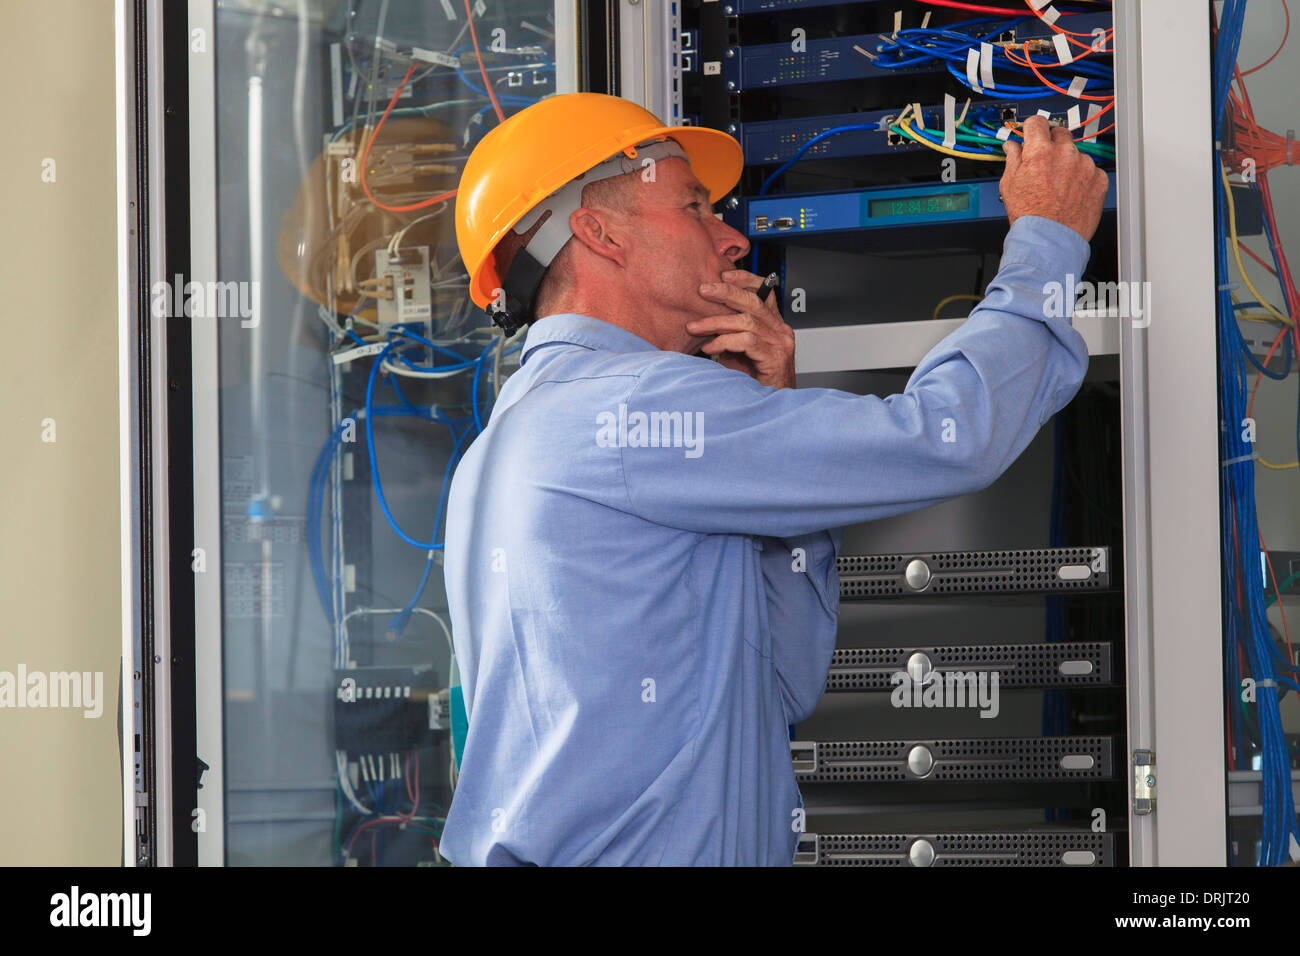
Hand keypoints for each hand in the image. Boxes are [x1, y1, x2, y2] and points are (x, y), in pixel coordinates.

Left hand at [687, 271, 796, 388]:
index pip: (764, 292)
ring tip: (695, 327)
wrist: (770, 405)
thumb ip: (729, 331)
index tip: (724, 274)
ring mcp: (780, 343)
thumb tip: (701, 318)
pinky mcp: (775, 358)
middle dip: (726, 293)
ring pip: (746, 321)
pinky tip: (710, 347)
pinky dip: (724, 341)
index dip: (745, 280)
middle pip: (753, 301)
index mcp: (774, 324)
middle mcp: (780, 330)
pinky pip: (747, 341)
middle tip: (702, 290)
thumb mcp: (739, 349)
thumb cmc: (754, 379)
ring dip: (716, 322)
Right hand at [999, 114, 1108, 241]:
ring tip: (1059, 186)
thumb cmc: (1029, 216)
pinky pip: (1091, 170)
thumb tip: (1012, 147)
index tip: (1032, 134)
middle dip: (1052, 144)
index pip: (1037, 122)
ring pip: (1076, 153)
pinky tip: (1071, 193)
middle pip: (1060, 133)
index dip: (1032, 129)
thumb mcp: (1009, 184)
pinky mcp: (1099, 179)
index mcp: (1040, 152)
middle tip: (1045, 163)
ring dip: (1069, 163)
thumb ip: (1012, 159)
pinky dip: (1083, 178)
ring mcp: (1084, 166)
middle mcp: (1065, 154)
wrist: (1049, 240)